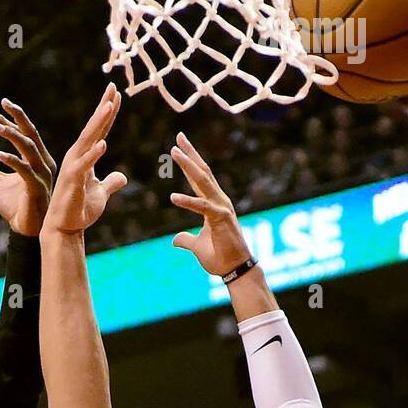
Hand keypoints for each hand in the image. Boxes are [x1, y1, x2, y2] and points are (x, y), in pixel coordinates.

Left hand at [0, 99, 55, 236]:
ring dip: (11, 135)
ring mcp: (42, 175)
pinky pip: (26, 170)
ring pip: (29, 147)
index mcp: (35, 158)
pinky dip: (13, 161)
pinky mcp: (37, 188)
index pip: (22, 132)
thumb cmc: (14, 205)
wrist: (23, 230)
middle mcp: (42, 162)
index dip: (7, 119)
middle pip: (29, 133)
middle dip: (14, 117)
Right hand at [42, 83, 127, 235]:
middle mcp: (78, 157)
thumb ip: (111, 183)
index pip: (100, 130)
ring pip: (88, 141)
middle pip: (94, 128)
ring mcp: (74, 168)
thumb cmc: (79, 211)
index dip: (108, 113)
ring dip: (99, 123)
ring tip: (109, 106)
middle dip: (103, 108)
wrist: (65, 229)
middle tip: (113, 88)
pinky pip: (85, 165)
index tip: (116, 94)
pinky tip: (103, 144)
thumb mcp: (101, 194)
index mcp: (85, 157)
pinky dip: (94, 155)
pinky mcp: (72, 181)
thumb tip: (122, 177)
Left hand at [169, 133, 250, 276]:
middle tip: (178, 137)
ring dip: (188, 166)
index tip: (179, 146)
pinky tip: (173, 197)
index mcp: (213, 204)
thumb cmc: (220, 257)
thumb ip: (186, 240)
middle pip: (202, 172)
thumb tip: (175, 240)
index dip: (189, 161)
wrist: (234, 270)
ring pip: (203, 182)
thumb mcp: (197, 247)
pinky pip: (202, 208)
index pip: (199, 178)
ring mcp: (221, 208)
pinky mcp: (220, 220)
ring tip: (174, 153)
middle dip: (190, 154)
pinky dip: (187, 202)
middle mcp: (219, 201)